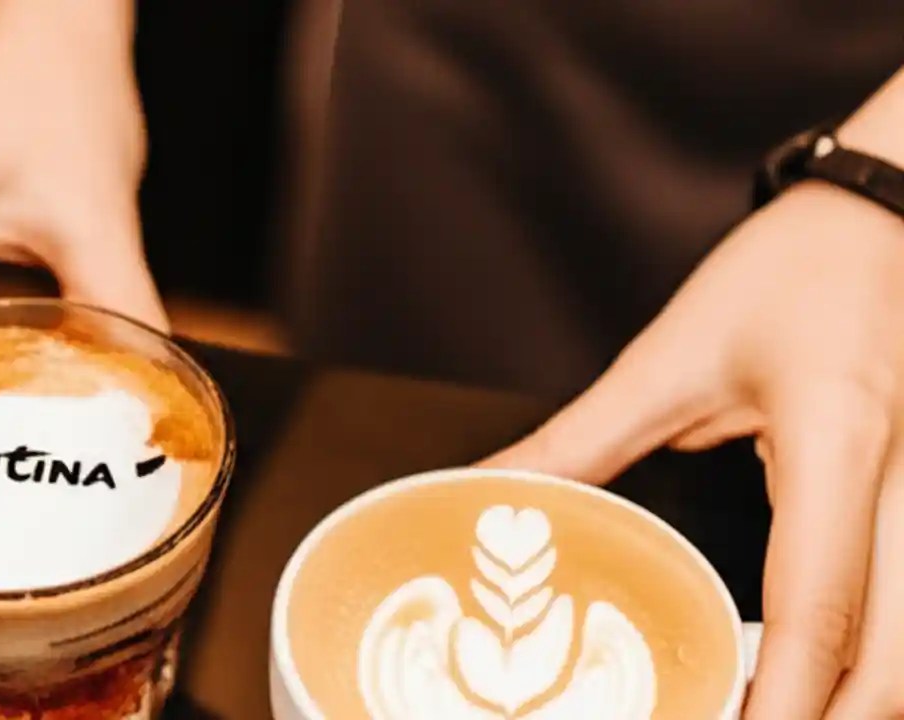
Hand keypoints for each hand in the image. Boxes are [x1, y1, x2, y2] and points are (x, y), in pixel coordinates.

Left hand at [484, 182, 903, 717]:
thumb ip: (578, 439)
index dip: (777, 700)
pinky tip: (810, 677)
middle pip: (896, 664)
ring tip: (761, 715)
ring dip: (852, 702)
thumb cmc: (787, 270)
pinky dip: (869, 664)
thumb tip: (488, 493)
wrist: (890, 211)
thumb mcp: (672, 356)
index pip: (817, 609)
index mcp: (838, 446)